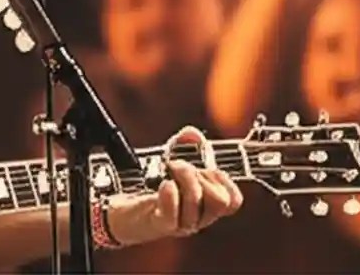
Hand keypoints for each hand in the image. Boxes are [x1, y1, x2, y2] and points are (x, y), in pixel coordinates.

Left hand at [103, 127, 242, 244]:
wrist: (125, 211)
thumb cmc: (154, 187)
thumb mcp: (173, 163)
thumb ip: (184, 146)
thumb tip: (193, 134)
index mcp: (208, 206)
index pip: (233, 201)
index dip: (225, 180)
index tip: (206, 167)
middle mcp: (198, 218)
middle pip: (221, 201)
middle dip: (203, 175)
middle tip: (182, 166)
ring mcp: (181, 224)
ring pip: (196, 201)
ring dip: (183, 175)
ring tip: (169, 167)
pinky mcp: (160, 225)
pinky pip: (172, 214)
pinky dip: (169, 193)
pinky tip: (164, 183)